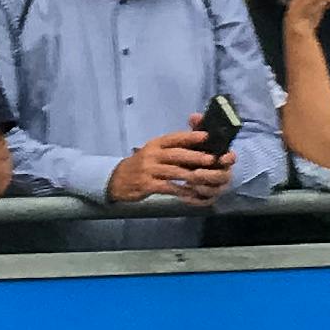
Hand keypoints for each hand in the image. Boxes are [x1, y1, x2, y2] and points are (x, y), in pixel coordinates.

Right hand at [108, 124, 229, 205]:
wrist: (118, 179)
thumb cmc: (142, 165)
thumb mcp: (153, 151)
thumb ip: (171, 148)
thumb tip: (196, 143)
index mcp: (155, 144)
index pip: (174, 138)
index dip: (190, 136)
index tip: (206, 135)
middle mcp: (152, 155)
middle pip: (176, 154)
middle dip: (195, 156)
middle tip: (212, 159)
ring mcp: (149, 170)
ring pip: (174, 171)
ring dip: (192, 175)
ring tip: (206, 177)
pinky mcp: (147, 185)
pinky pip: (168, 187)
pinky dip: (181, 190)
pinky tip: (192, 193)